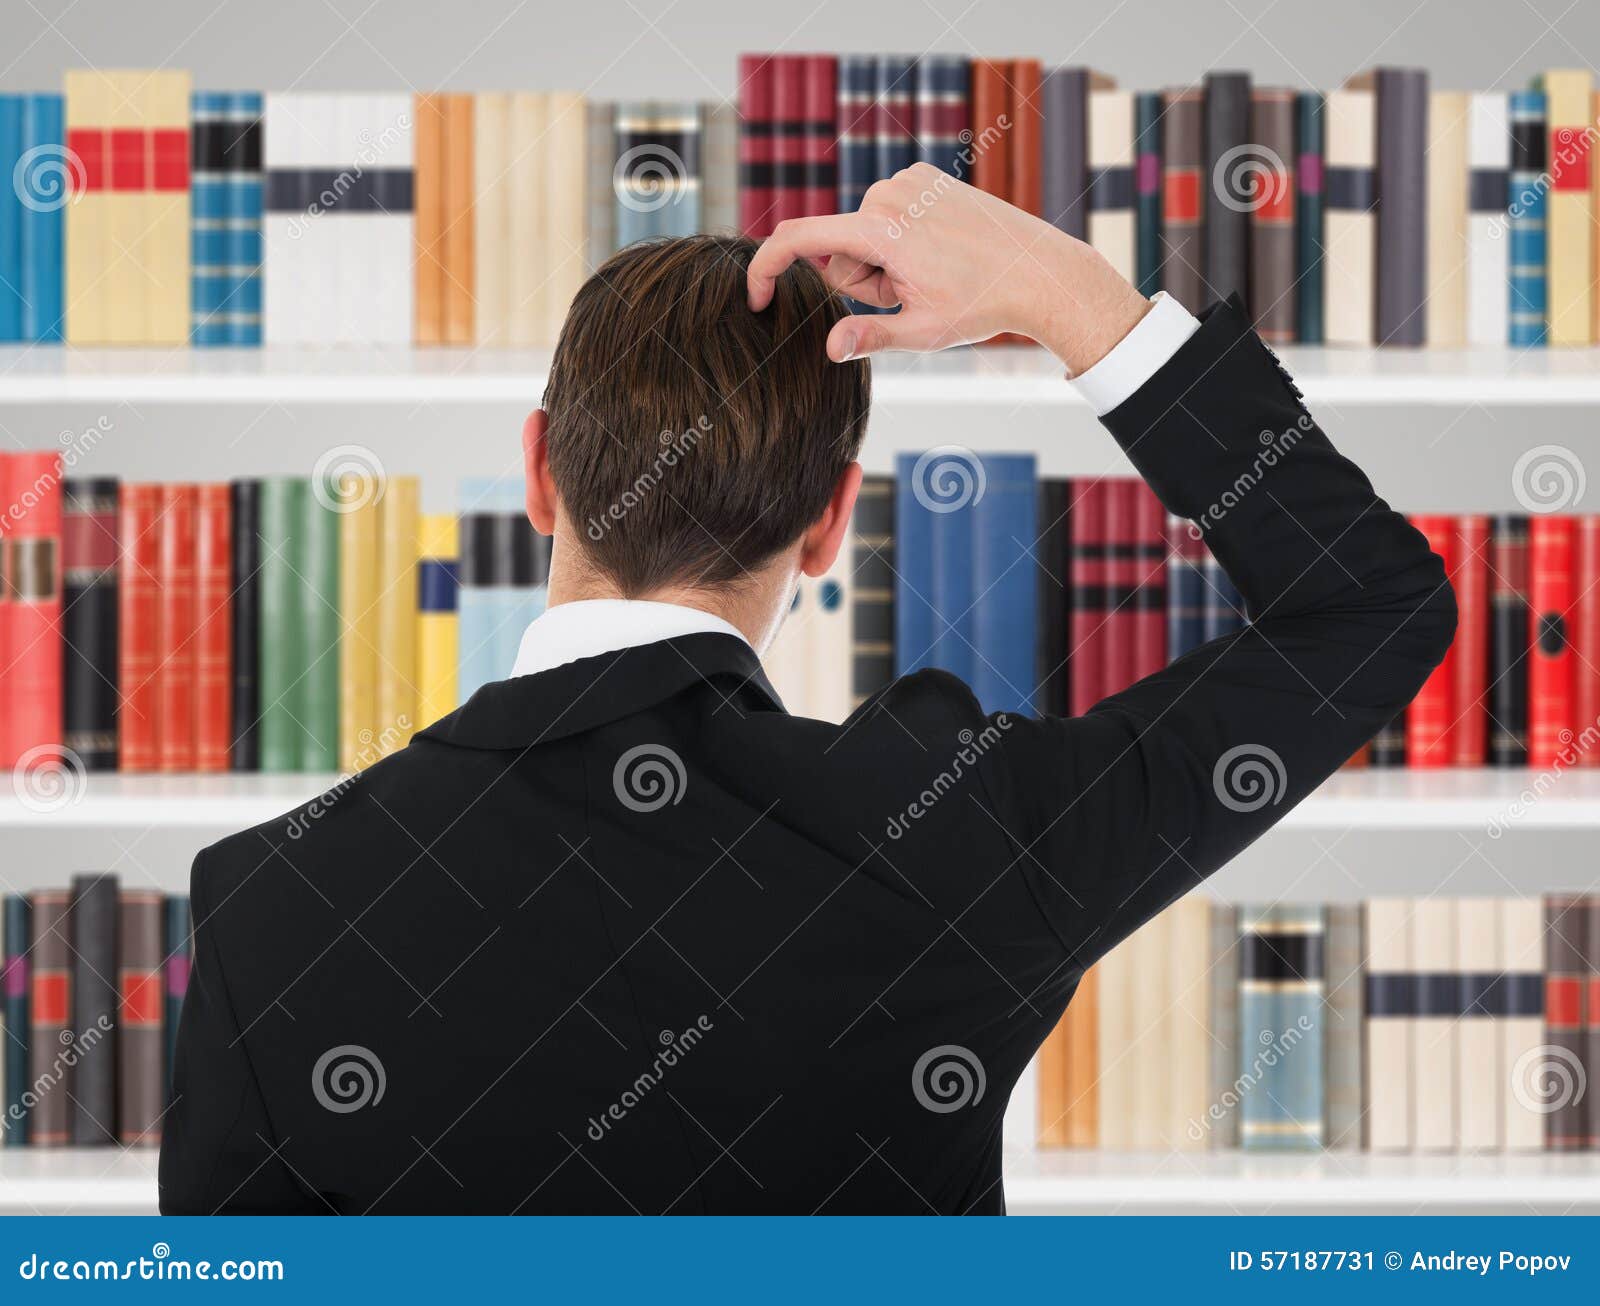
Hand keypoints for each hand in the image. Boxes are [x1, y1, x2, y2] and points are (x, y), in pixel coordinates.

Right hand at [745, 163, 1151, 373]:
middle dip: (861, 281)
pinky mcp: (924, 176)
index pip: (797, 238)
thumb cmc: (983, 304)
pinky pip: (887, 216)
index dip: (765, 268)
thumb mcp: (923, 331)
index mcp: (882, 229)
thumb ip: (869, 336)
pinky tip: (938, 254)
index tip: (756, 299)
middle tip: (911, 296)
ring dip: (883, 263)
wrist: (1040, 271)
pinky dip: (900, 241)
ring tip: (931, 275)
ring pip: (862, 234)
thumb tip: (830, 348)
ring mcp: (908, 179)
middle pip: (837, 250)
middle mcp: (889, 193)